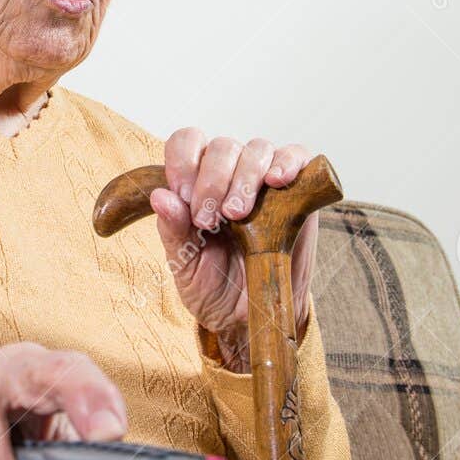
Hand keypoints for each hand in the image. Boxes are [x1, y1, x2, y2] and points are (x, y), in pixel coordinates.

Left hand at [149, 134, 318, 370]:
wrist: (251, 317)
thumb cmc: (213, 286)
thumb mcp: (185, 263)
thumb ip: (173, 230)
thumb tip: (160, 196)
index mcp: (196, 182)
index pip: (186, 143)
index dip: (183, 161)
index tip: (183, 195)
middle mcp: (230, 173)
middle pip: (222, 147)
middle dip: (212, 180)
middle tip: (209, 220)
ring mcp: (265, 179)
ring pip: (257, 150)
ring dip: (245, 177)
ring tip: (238, 214)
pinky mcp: (299, 189)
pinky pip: (298, 158)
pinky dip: (288, 163)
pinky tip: (277, 181)